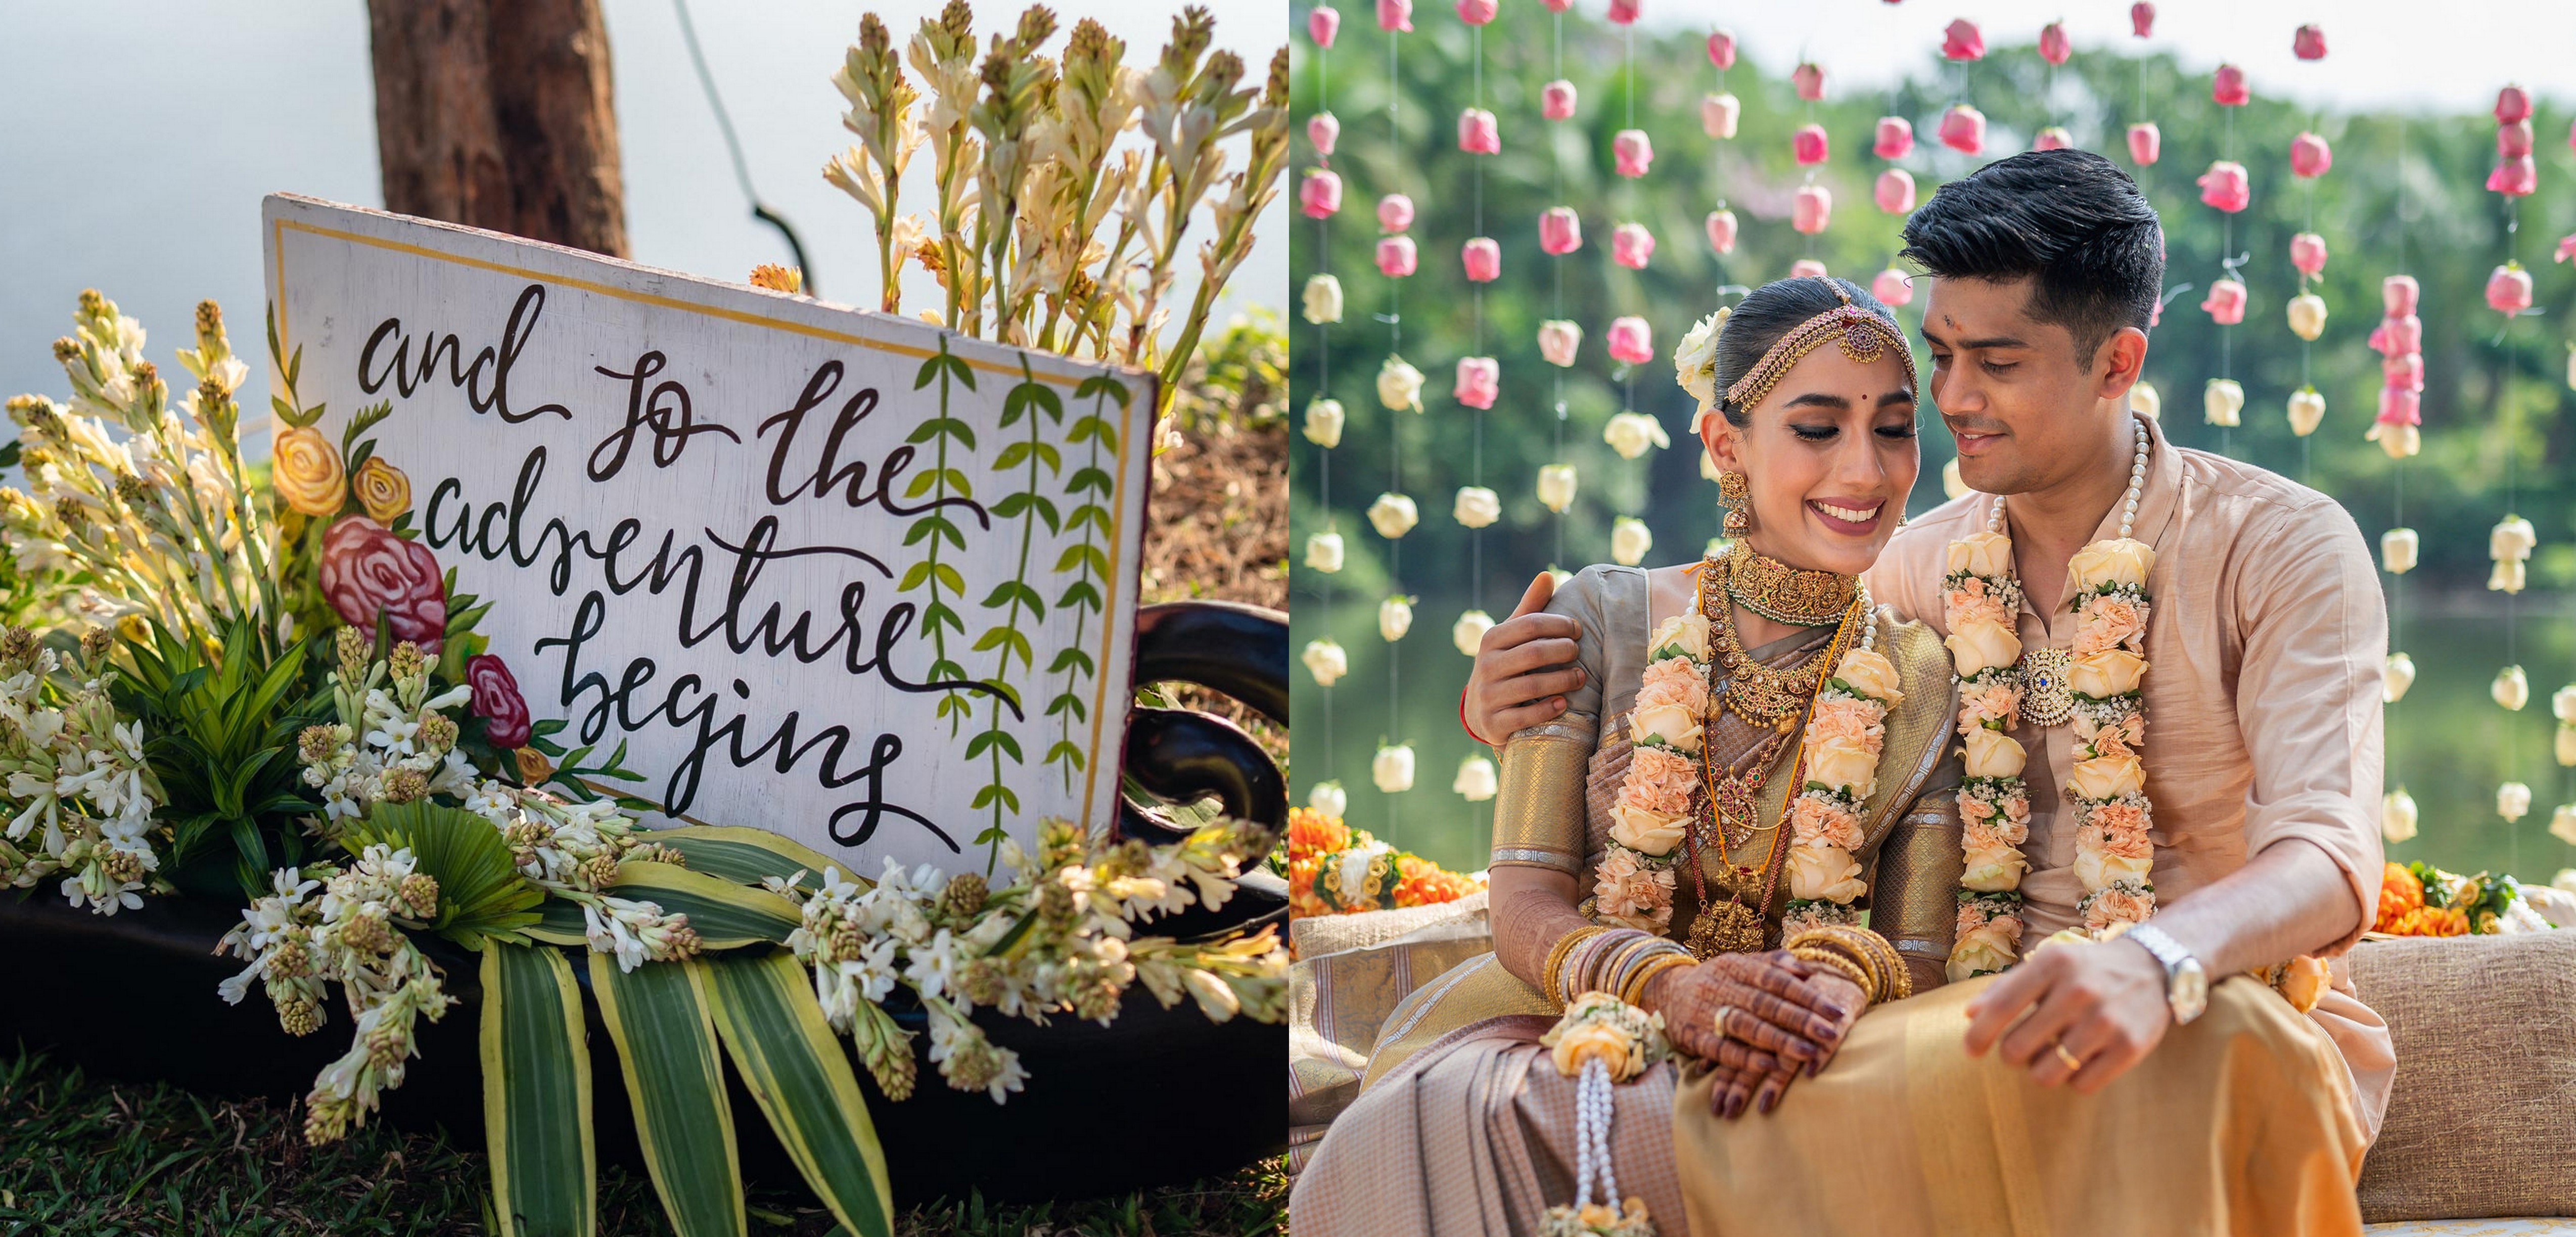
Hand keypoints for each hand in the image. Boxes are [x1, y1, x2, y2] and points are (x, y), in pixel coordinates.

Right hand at [1464, 572, 1584, 743]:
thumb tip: (1547, 575)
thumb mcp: (1512, 636)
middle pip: (1533, 653)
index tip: (1578, 629)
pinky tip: (1563, 703)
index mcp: (1492, 640)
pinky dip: (1547, 709)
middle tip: (1579, 652)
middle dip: (1563, 651)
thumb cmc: (1506, 664)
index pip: (1529, 625)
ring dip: (1562, 681)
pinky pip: (1524, 716)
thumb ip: (1530, 608)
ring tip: (1581, 677)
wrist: (1480, 710)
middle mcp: (1486, 666)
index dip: (1558, 624)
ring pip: (1531, 686)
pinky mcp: (1493, 723)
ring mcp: (1488, 696)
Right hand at [1643, 952, 1853, 1117]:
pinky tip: (1768, 1067)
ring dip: (1778, 1040)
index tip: (1835, 1011)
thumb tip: (1807, 971)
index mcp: (1735, 966)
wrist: (1663, 990)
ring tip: (1808, 1053)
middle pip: (1765, 1004)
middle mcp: (1720, 986)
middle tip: (1830, 1034)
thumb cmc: (1714, 980)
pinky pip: (1720, 1048)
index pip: (1776, 980)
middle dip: (1800, 1019)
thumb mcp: (1739, 965)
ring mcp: (1704, 1011)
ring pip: (1745, 1026)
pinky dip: (1744, 1058)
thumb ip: (1772, 966)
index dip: (1807, 996)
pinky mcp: (1692, 1036)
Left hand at [1962, 937, 2171, 1092]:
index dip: (1978, 1035)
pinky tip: (2080, 1060)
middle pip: (2017, 1048)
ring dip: (2040, 1070)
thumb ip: (2007, 986)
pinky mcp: (2130, 1047)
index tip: (1970, 1051)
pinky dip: (2073, 1079)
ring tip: (2051, 1054)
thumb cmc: (2086, 969)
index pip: (2002, 1008)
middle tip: (2021, 1048)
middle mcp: (2079, 992)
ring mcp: (2106, 1021)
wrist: (2153, 968)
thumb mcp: (2048, 963)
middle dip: (2012, 1054)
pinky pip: (2082, 1086)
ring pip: (2046, 1074)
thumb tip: (1970, 1014)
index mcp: (2053, 965)